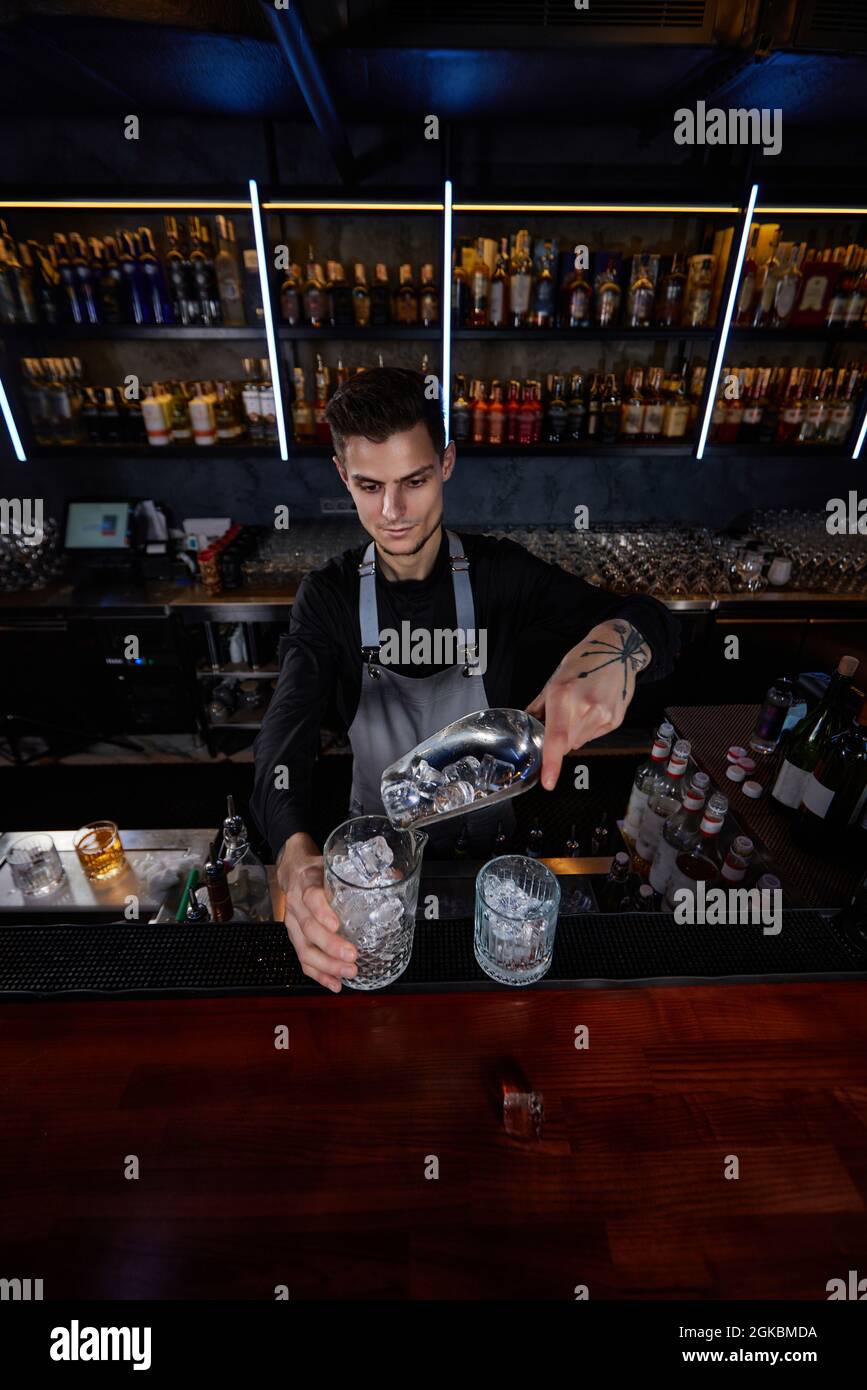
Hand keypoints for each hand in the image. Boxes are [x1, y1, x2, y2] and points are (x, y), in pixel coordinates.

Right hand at [277, 833, 356, 991]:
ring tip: (348, 972)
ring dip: (326, 965)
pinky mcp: (295, 938)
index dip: (322, 912)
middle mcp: (297, 904)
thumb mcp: (334, 865)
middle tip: (352, 955)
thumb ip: (361, 872)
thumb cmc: (318, 871)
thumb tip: (394, 877)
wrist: (294, 871)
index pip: (311, 896)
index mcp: (307, 882)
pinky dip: (319, 974)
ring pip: (304, 948)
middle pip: (309, 928)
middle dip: (330, 945)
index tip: (337, 925)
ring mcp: (293, 923)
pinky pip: (303, 960)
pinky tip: (334, 983)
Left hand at [526, 620, 650, 789]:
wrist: (616, 650)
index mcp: (563, 697)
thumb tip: (527, 728)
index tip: (548, 782)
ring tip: (582, 707)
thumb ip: (538, 709)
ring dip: (576, 732)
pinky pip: (595, 736)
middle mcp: (585, 708)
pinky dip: (590, 728)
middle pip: (566, 744)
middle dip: (560, 737)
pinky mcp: (615, 720)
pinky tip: (594, 708)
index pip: (556, 739)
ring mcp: (603, 715)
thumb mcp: (553, 682)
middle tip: (565, 714)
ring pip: (580, 742)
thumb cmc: (581, 663)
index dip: (551, 764)